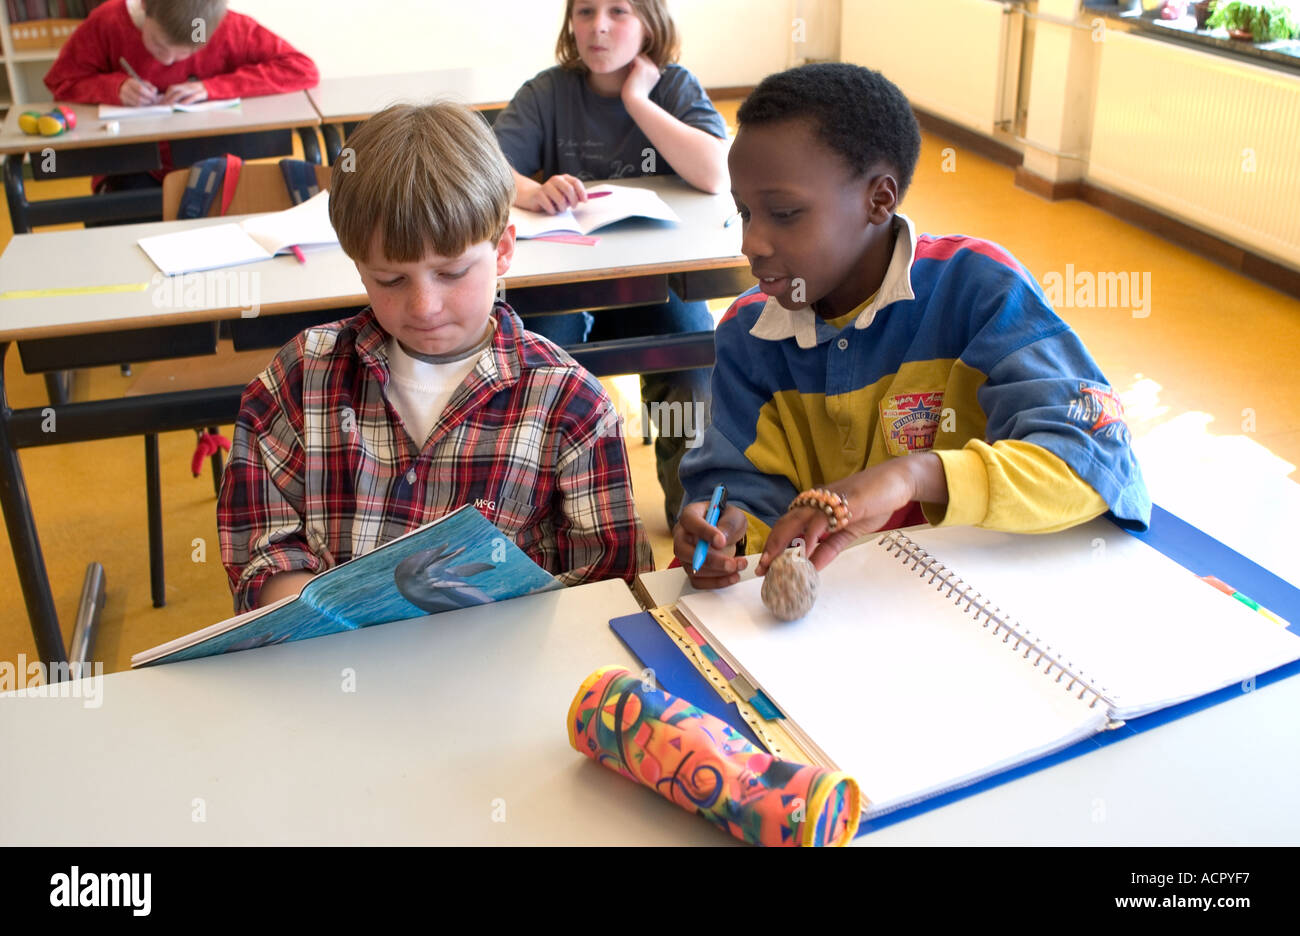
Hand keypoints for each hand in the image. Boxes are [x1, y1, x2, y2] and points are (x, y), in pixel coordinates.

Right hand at [119, 76, 159, 106]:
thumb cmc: (139, 86)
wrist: (126, 88)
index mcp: (130, 82)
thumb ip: (151, 87)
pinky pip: (135, 108)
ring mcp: (123, 97)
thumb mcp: (145, 84)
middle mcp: (125, 89)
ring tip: (149, 103)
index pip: (140, 88)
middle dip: (148, 101)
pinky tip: (144, 106)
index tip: (154, 97)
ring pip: (137, 104)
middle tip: (152, 102)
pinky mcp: (124, 103)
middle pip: (139, 98)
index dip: (149, 94)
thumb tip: (153, 92)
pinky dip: (142, 108)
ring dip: (146, 105)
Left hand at [162, 81, 207, 105]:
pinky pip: (192, 97)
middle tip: (163, 106)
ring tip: (169, 106)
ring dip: (174, 100)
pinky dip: (186, 101)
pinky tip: (182, 105)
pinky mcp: (201, 94)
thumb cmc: (201, 91)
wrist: (214, 87)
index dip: (166, 94)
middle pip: (174, 90)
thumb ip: (183, 92)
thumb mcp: (190, 89)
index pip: (172, 88)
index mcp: (184, 85)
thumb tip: (173, 99)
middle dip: (167, 98)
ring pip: (181, 93)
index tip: (161, 102)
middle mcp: (188, 86)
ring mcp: (194, 90)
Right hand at [520, 174, 586, 213]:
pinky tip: (550, 209)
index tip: (584, 201)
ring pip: (560, 200)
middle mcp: (555, 180)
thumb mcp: (564, 194)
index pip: (575, 182)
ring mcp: (546, 186)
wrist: (532, 196)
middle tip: (573, 207)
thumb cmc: (552, 197)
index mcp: (563, 178)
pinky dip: (553, 211)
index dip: (581, 192)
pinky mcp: (538, 195)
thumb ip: (574, 195)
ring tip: (559, 209)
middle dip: (573, 201)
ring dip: (562, 208)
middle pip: (569, 189)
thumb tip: (584, 199)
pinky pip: (550, 206)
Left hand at [621, 54, 661, 104]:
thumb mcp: (641, 84)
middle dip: (635, 62)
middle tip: (631, 74)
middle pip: (643, 56)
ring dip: (632, 63)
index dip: (638, 65)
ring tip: (630, 74)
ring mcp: (649, 67)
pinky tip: (629, 73)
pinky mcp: (642, 66)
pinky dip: (629, 64)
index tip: (634, 76)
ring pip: (639, 56)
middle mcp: (655, 69)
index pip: (647, 61)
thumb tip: (633, 66)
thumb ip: (641, 75)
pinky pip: (634, 58)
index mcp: (656, 74)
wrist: (635, 102)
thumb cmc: (635, 96)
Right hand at [673, 502, 748, 588]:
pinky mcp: (691, 569)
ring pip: (692, 569)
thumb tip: (721, 538)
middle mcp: (681, 535)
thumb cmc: (727, 521)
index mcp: (690, 515)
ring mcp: (684, 554)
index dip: (704, 532)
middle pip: (683, 550)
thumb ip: (728, 524)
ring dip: (718, 572)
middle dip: (709, 560)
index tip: (721, 541)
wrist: (728, 534)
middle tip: (731, 563)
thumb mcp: (734, 516)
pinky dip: (716, 582)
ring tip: (739, 566)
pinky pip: (698, 581)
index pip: (689, 521)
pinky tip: (732, 577)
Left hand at [756, 454, 945, 575]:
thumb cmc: (874, 503)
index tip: (765, 565)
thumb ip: (829, 548)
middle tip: (762, 568)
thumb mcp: (847, 532)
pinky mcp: (843, 502)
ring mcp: (828, 500)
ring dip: (784, 543)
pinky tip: (805, 553)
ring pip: (797, 521)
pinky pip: (822, 521)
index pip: (788, 526)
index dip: (774, 545)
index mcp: (815, 506)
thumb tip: (812, 567)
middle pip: (785, 523)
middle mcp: (816, 500)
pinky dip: (811, 538)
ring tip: (775, 564)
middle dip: (771, 547)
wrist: (898, 482)